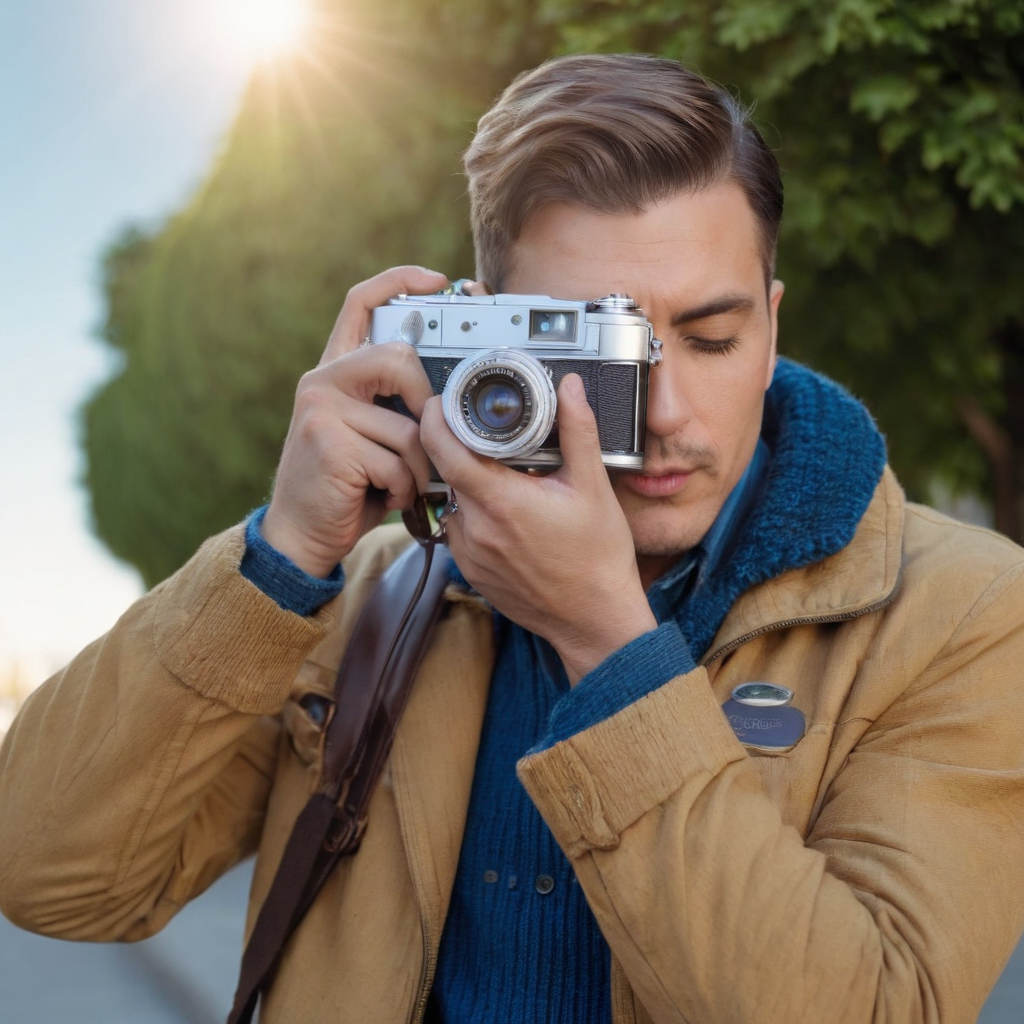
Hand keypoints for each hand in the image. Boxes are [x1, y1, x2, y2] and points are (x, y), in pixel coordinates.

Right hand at [261, 266, 446, 576]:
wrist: (302, 535)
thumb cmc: (349, 487)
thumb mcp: (371, 435)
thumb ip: (397, 405)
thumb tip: (449, 395)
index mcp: (335, 371)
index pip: (361, 303)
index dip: (399, 280)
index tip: (435, 279)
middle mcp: (322, 381)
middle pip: (397, 358)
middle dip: (426, 403)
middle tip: (425, 439)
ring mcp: (321, 408)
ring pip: (407, 425)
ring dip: (417, 467)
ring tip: (400, 484)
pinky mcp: (328, 441)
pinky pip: (397, 460)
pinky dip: (404, 488)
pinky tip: (385, 497)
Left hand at [421, 373, 656, 683]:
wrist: (594, 620)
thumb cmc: (598, 559)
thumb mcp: (594, 488)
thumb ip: (577, 431)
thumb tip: (569, 388)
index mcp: (503, 502)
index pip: (446, 452)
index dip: (435, 422)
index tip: (440, 403)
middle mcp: (477, 529)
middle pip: (449, 473)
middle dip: (461, 449)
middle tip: (485, 435)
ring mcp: (470, 554)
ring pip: (454, 502)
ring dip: (470, 485)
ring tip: (504, 478)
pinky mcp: (471, 572)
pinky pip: (460, 530)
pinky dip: (475, 515)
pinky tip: (505, 515)